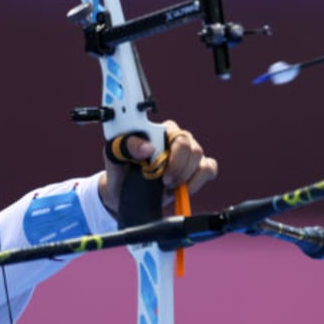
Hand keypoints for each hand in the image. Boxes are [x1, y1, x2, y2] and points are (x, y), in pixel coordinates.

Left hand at [100, 119, 217, 215]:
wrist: (124, 193)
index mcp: (159, 130)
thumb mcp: (114, 155)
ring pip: (200, 160)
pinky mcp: (197, 169)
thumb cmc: (121, 169)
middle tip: (163, 181)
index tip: (157, 168)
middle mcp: (177, 138)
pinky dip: (197, 182)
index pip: (175, 133)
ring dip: (185, 177)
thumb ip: (126, 146)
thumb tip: (148, 148)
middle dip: (178, 168)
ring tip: (168, 186)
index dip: (170, 153)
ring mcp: (189, 154)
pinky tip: (183, 189)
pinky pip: (209, 169)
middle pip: (191, 147)